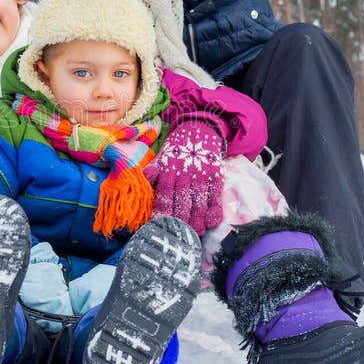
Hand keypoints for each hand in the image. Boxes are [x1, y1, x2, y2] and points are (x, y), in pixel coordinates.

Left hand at [145, 112, 226, 235]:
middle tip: (179, 236)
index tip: (159, 226)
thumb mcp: (162, 155)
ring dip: (197, 220)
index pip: (165, 195)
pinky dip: (214, 210)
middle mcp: (185, 173)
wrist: (200, 128)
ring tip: (196, 233)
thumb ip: (155, 169)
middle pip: (182, 203)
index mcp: (169, 169)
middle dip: (180, 222)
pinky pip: (215, 196)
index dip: (162, 212)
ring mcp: (202, 175)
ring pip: (199, 203)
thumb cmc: (177, 147)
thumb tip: (147, 178)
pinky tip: (211, 222)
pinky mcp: (216, 175)